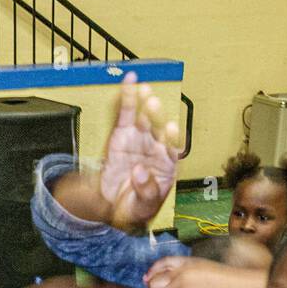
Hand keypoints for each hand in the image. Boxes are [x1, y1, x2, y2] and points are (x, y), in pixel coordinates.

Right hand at [100, 72, 182, 228]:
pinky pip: (126, 114)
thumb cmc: (135, 207)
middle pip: (158, 130)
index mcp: (167, 166)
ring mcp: (140, 139)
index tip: (170, 129)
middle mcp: (156, 149)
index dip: (171, 139)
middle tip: (153, 105)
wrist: (114, 207)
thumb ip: (146, 191)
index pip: (173, 150)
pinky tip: (131, 80)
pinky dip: (128, 97)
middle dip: (156, 117)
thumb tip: (140, 171)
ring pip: (144, 119)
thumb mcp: (143, 207)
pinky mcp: (122, 134)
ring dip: (145, 104)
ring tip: (145, 90)